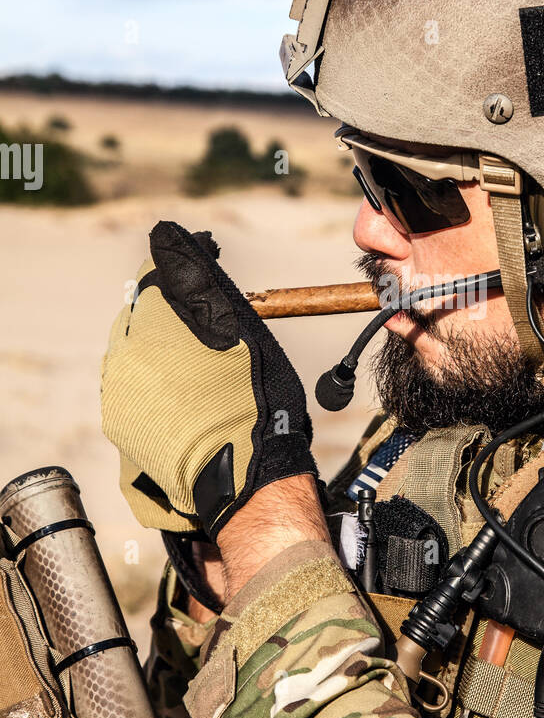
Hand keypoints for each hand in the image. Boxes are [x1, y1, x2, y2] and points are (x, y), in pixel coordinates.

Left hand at [102, 221, 317, 537]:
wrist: (245, 483)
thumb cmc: (252, 403)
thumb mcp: (238, 328)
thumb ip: (196, 277)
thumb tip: (164, 234)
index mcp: (143, 331)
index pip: (152, 283)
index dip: (185, 283)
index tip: (213, 297)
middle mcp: (119, 366)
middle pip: (141, 325)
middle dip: (173, 327)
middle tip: (219, 350)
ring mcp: (117, 406)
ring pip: (139, 364)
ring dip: (166, 364)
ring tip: (209, 385)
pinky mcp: (123, 438)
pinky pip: (139, 401)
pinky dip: (161, 398)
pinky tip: (193, 411)